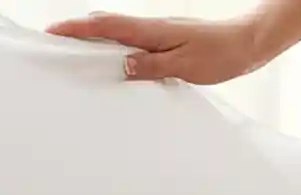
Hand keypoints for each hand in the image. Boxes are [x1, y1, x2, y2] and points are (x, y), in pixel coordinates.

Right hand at [45, 12, 270, 84]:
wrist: (249, 43)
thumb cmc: (221, 54)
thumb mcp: (186, 66)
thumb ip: (152, 66)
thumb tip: (121, 66)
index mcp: (151, 31)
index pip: (106, 26)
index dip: (77, 29)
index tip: (52, 32)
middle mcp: (152, 27)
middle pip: (106, 23)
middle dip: (77, 30)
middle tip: (52, 41)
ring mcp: (159, 32)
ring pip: (118, 31)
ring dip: (94, 37)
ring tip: (73, 51)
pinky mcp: (167, 39)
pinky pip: (132, 39)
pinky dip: (114, 44)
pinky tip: (112, 57)